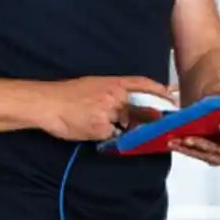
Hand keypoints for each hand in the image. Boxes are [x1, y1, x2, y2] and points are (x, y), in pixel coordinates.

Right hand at [34, 76, 174, 141]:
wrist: (48, 103)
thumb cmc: (67, 94)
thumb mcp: (94, 85)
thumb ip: (113, 94)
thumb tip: (126, 106)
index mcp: (113, 83)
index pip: (142, 84)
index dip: (159, 89)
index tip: (171, 94)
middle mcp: (115, 96)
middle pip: (138, 111)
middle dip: (144, 120)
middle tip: (143, 124)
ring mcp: (110, 113)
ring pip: (124, 126)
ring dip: (116, 128)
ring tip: (92, 119)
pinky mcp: (102, 128)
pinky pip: (110, 136)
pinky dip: (102, 136)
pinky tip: (87, 128)